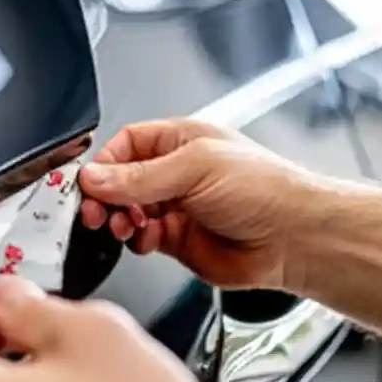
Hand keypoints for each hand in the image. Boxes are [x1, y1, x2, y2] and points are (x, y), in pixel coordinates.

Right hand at [78, 119, 322, 290]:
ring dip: (119, 219)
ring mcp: (177, 207)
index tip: (87, 183)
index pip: (126, 145)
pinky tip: (146, 239)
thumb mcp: (195, 169)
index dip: (103, 164)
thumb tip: (96, 177)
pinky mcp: (179, 240)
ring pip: (128, 211)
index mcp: (181, 141)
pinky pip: (142, 238)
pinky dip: (137, 241)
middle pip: (121, 181)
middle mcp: (177, 172)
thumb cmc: (265, 190)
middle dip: (104, 196)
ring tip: (124, 225)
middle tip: (95, 210)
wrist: (294, 238)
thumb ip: (140, 177)